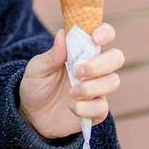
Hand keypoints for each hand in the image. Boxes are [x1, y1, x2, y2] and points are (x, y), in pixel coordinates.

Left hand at [18, 23, 123, 141]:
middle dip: (100, 64)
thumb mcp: (38, 68)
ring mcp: (98, 89)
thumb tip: (62, 33)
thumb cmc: (36, 85)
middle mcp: (95, 68)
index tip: (95, 38)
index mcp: (83, 51)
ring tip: (72, 93)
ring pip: (113, 81)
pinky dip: (86, 108)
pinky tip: (71, 107)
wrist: (32, 116)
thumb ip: (52, 54)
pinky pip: (102, 107)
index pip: (105, 34)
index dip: (105, 32)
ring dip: (92, 87)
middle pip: (116, 57)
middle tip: (77, 71)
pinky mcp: (96, 111)